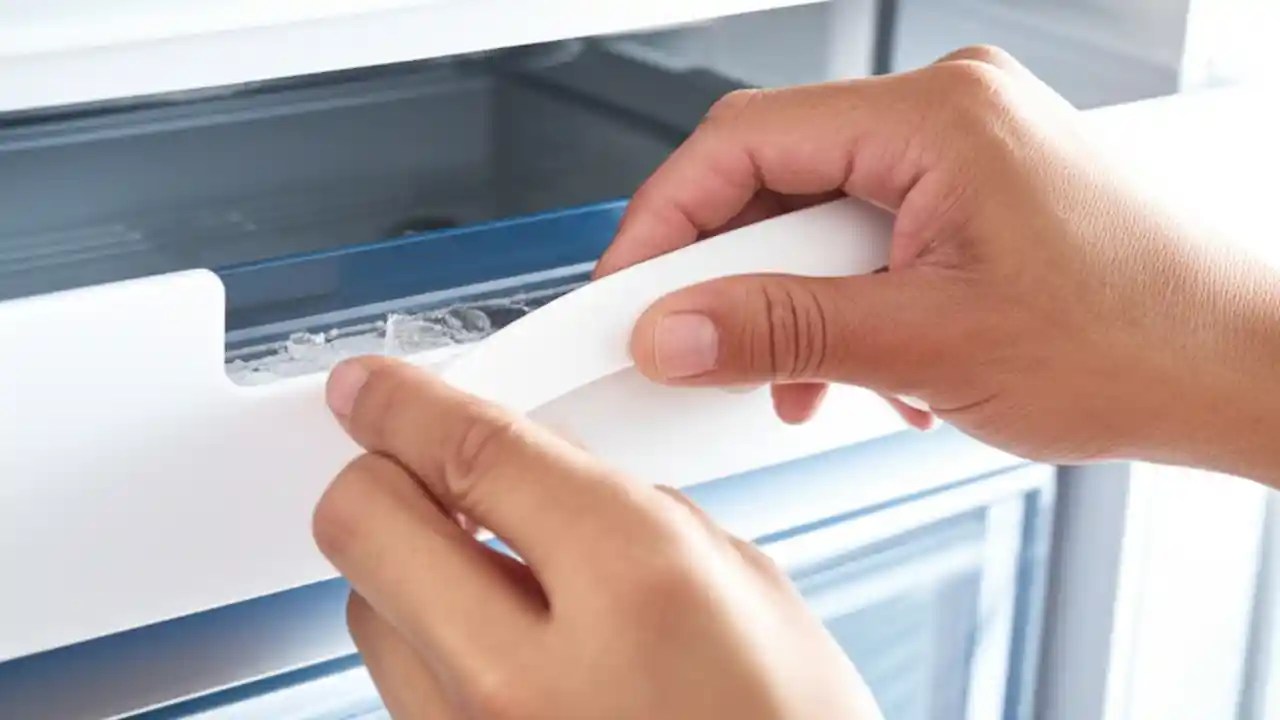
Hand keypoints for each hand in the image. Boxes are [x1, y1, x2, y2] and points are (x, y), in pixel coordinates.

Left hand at [315, 357, 882, 719]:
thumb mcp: (752, 592)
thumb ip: (636, 518)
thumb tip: (548, 480)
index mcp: (633, 585)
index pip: (467, 452)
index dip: (400, 402)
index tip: (370, 388)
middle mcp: (531, 674)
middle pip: (365, 526)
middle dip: (382, 478)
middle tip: (424, 472)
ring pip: (366, 613)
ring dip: (406, 572)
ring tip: (487, 578)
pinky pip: (401, 690)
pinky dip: (431, 647)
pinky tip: (504, 648)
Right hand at [598, 46, 1279, 478]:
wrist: (1244, 370)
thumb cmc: (1140, 341)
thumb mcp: (929, 345)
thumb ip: (783, 332)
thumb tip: (675, 331)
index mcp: (936, 117)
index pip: (744, 140)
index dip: (666, 219)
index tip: (629, 290)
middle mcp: (948, 115)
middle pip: (775, 173)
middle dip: (730, 270)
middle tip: (699, 344)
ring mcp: (962, 152)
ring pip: (816, 211)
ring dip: (788, 297)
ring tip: (799, 375)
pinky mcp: (972, 195)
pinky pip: (865, 232)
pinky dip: (841, 299)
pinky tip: (856, 364)